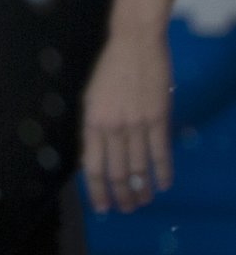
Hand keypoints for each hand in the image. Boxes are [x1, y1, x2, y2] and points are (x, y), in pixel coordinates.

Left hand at [82, 28, 173, 213]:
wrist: (134, 45)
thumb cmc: (109, 72)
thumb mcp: (91, 101)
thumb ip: (94, 131)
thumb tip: (96, 159)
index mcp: (91, 125)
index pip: (93, 168)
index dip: (97, 191)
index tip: (103, 207)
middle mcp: (112, 128)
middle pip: (117, 172)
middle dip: (122, 195)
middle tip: (128, 209)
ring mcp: (136, 123)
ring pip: (139, 166)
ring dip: (142, 188)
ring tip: (145, 201)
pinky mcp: (158, 117)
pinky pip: (160, 151)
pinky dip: (162, 171)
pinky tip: (164, 184)